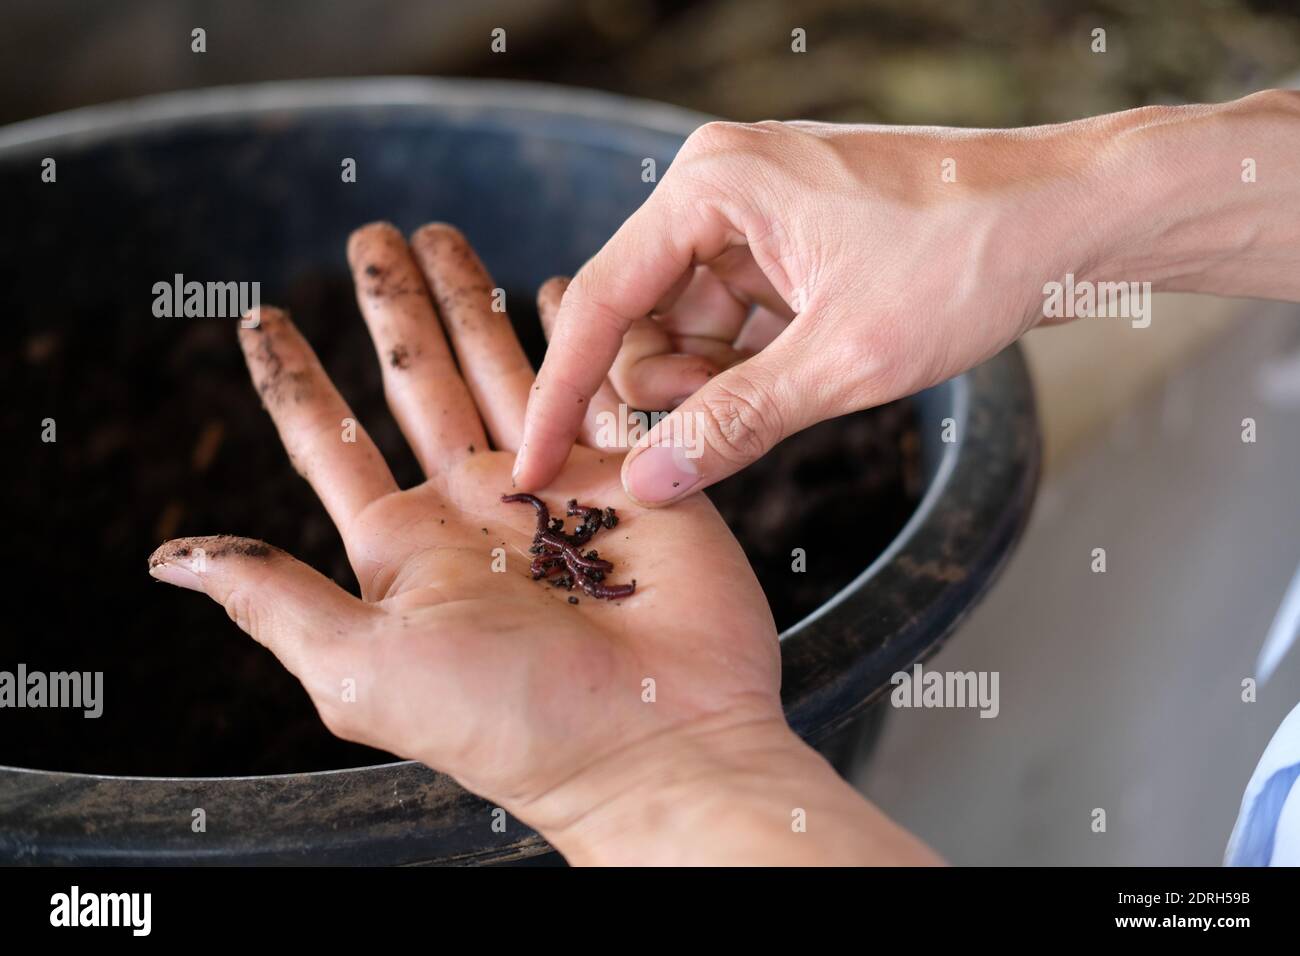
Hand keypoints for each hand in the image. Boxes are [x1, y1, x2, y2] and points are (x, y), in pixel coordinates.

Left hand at [146, 222, 795, 857]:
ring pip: (505, 366)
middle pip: (420, 380)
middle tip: (373, 234)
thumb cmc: (512, 723)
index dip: (294, 378)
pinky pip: (600, 385)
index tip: (260, 315)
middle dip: (394, 306)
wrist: (660, 745)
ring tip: (446, 234)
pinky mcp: (633, 477)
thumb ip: (274, 600)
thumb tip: (168, 558)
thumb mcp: (365, 667)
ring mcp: (557, 488)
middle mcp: (475, 506)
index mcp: (406, 547)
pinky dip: (583, 334)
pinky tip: (561, 288)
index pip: (331, 441)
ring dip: (472, 299)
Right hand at [512, 91, 1299, 504]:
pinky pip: (736, 319)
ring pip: (690, 324)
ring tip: (777, 406)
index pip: (602, 301)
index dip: (563, 393)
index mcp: (711, 186)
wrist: (1073, 217)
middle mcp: (721, 187)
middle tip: (707, 442)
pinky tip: (790, 386)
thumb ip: (734, 423)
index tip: (531, 462)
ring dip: (713, 384)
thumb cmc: (968, 259)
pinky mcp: (792, 243)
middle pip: (642, 316)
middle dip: (664, 390)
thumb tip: (649, 481)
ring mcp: (758, 214)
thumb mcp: (841, 360)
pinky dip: (749, 366)